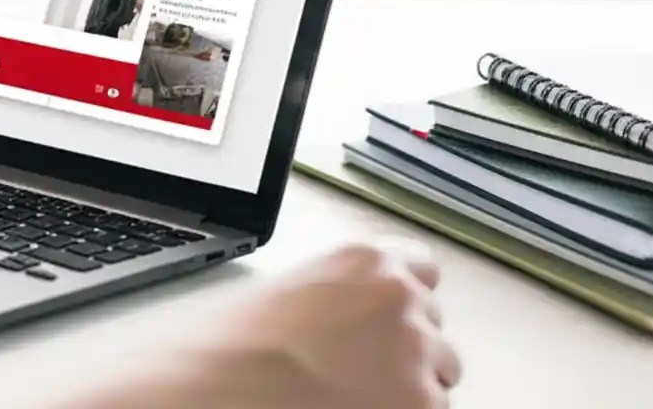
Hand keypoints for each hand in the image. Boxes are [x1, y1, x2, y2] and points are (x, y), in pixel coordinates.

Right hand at [64, 242, 459, 408]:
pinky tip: (352, 408)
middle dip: (404, 350)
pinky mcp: (419, 404)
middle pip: (432, 327)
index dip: (403, 303)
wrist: (214, 390)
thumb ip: (343, 296)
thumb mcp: (293, 293)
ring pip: (439, 375)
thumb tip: (361, 323)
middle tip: (356, 373)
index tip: (390, 323)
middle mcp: (399, 298)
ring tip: (349, 396)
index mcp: (365, 259)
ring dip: (409, 387)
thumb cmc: (234, 348)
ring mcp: (415, 352)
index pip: (422, 270)